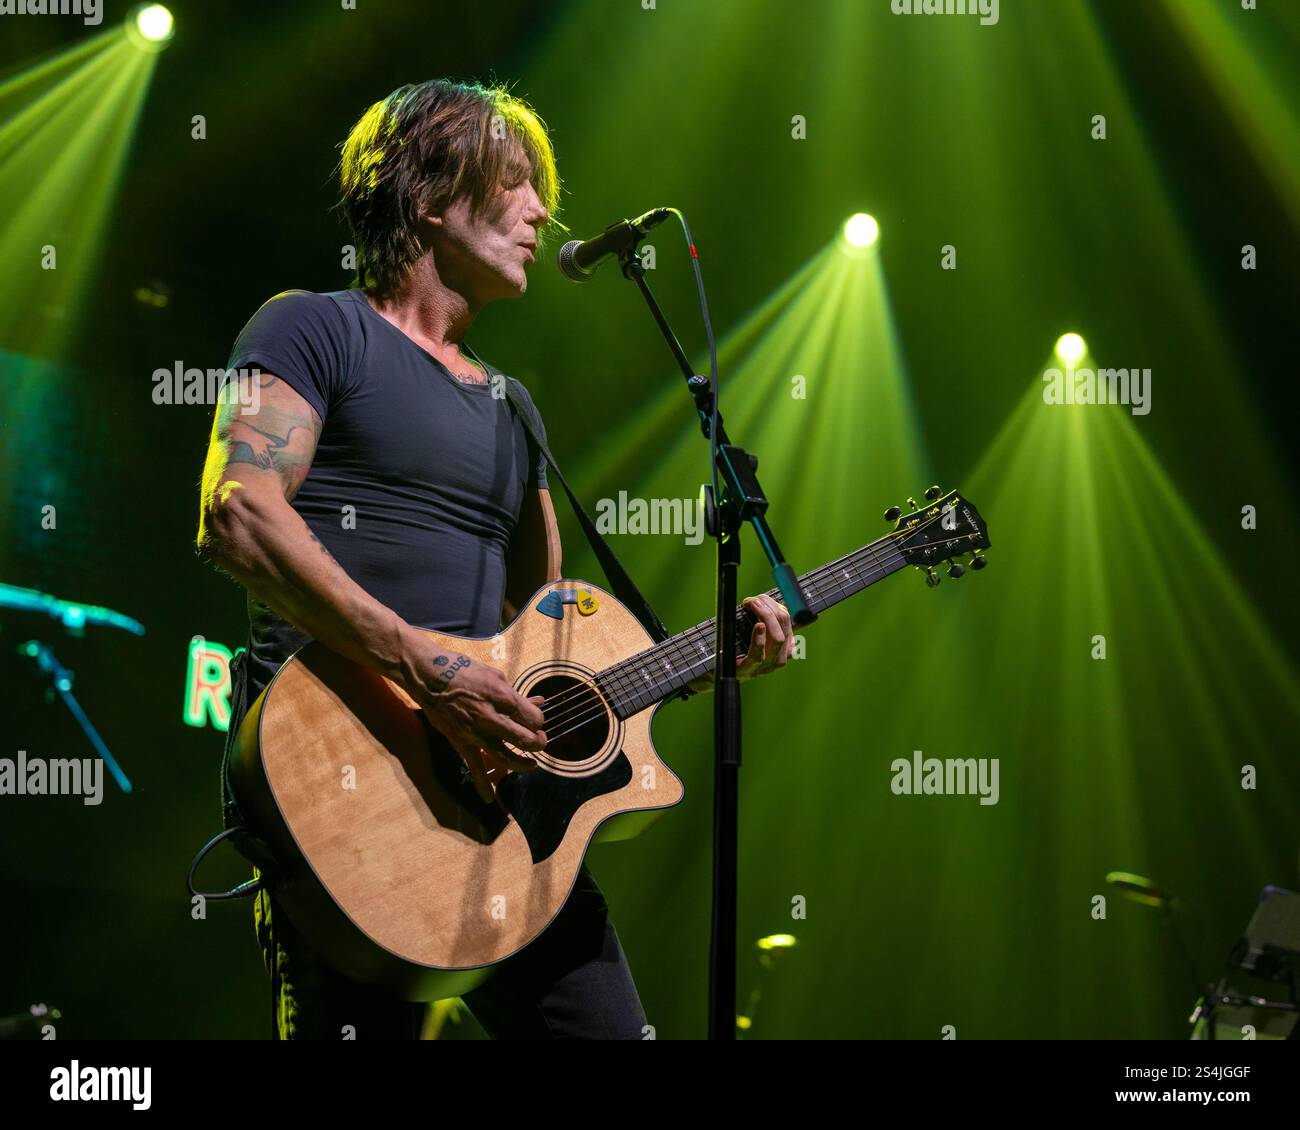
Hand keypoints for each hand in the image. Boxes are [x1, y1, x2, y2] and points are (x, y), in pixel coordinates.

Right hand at [404, 641, 545, 802]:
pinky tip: (490, 799)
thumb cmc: (464, 671)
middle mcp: (491, 717)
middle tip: (539, 741)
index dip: (539, 720)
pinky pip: (474, 767)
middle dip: (538, 743)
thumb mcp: (496, 676)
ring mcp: (476, 733)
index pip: (533, 717)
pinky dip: (482, 785)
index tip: (537, 720)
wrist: (431, 677)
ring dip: (522, 764)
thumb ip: (517, 695)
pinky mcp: (462, 742)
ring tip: (532, 765)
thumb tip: (537, 702)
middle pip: (524, 739)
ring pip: (505, 757)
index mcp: (502, 697)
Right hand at [686, 593, 794, 692]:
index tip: (758, 625)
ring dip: (772, 609)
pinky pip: (788, 624)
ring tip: (758, 600)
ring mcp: (782, 656)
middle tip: (752, 601)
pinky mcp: (789, 647)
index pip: (758, 656)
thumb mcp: (722, 653)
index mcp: (750, 669)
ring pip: (785, 628)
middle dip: (766, 614)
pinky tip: (769, 605)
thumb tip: (733, 620)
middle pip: (777, 638)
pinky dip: (779, 611)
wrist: (741, 671)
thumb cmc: (728, 659)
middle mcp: (769, 665)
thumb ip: (726, 640)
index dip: (759, 640)